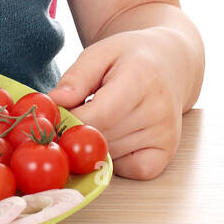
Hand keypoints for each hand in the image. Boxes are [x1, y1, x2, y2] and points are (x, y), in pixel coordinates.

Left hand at [48, 28, 185, 179]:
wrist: (170, 64)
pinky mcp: (167, 153)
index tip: (54, 118)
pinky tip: (114, 136)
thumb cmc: (130, 57)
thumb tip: (54, 103)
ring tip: (99, 118)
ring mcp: (166, 135)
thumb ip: (76, 78)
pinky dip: (116, 159)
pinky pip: (132, 171)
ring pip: (113, 155)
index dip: (70, 121)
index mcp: (141, 79)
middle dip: (80, 132)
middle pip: (104, 138)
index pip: (99, 115)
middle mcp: (159, 111)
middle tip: (73, 116)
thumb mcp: (99, 53)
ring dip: (96, 143)